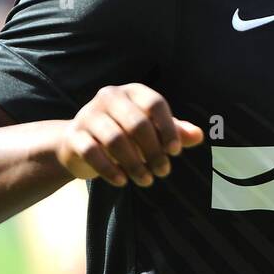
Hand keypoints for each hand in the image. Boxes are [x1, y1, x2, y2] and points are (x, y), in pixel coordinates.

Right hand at [57, 84, 203, 187]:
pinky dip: (110, 170)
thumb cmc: (125, 134)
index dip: (168, 128)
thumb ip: (175, 131)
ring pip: (115, 139)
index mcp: (132, 92)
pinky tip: (122, 182)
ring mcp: (88, 114)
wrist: (79, 144)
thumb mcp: (151, 131)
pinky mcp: (74, 135)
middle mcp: (109, 97)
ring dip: (134, 164)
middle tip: (163, 171)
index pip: (155, 103)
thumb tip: (199, 136)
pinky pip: (93, 152)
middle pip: (137, 123)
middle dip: (153, 151)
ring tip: (146, 180)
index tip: (175, 151)